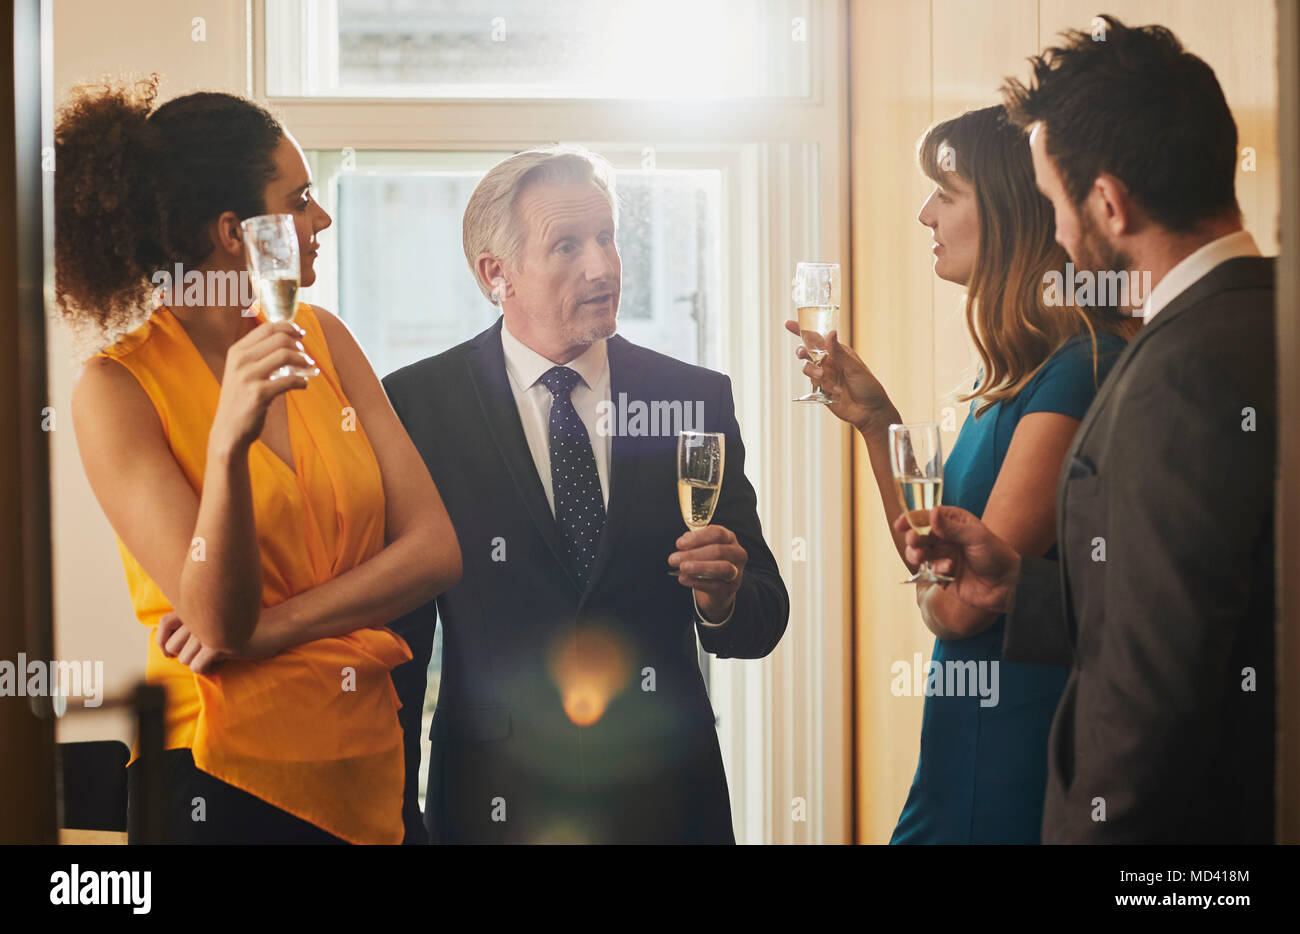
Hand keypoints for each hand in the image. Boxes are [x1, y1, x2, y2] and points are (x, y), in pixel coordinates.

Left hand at [157, 611, 282, 672]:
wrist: (275, 625)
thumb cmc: (243, 623)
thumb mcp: (217, 617)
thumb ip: (194, 621)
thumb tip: (167, 646)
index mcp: (197, 606)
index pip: (164, 624)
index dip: (163, 641)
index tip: (170, 652)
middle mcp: (200, 616)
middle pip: (173, 646)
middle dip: (185, 655)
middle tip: (203, 653)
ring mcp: (209, 630)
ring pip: (184, 659)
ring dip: (198, 662)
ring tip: (215, 656)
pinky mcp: (219, 645)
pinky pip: (197, 666)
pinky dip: (206, 669)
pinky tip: (220, 662)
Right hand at [208, 320, 317, 454]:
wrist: (228, 431)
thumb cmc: (240, 400)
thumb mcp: (241, 372)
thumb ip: (258, 356)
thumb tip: (289, 339)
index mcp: (237, 352)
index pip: (267, 328)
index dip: (289, 327)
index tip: (301, 334)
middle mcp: (240, 361)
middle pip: (280, 338)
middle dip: (299, 345)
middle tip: (306, 357)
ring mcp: (248, 377)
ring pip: (286, 355)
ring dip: (304, 361)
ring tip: (309, 368)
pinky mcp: (258, 394)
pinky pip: (290, 380)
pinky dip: (302, 381)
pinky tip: (304, 385)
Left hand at [668, 525, 746, 620]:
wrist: (717, 588)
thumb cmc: (708, 562)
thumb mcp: (701, 549)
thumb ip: (693, 544)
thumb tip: (683, 542)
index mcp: (729, 538)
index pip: (717, 533)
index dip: (697, 538)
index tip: (679, 544)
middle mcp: (737, 553)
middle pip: (718, 550)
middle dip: (693, 554)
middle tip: (673, 559)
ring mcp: (736, 572)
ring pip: (722, 568)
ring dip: (699, 567)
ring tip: (682, 568)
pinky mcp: (730, 589)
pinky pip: (715, 585)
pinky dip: (697, 582)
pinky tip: (684, 579)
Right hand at [783, 322, 894, 430]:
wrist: (869, 411)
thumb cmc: (867, 386)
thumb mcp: (854, 367)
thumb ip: (838, 352)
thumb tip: (830, 333)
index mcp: (838, 352)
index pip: (817, 338)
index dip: (802, 330)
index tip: (788, 324)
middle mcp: (829, 362)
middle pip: (807, 352)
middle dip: (803, 352)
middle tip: (803, 354)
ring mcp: (825, 376)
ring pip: (808, 369)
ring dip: (814, 372)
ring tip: (824, 378)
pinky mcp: (821, 390)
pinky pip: (812, 385)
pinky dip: (821, 387)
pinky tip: (834, 392)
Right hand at [893, 506, 1020, 613]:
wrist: (1007, 586)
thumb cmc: (996, 555)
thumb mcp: (976, 537)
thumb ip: (951, 527)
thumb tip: (931, 513)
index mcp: (956, 523)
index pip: (929, 517)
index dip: (912, 519)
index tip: (900, 524)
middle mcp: (948, 539)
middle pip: (921, 535)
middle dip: (913, 538)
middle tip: (913, 542)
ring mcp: (945, 557)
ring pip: (921, 552)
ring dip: (917, 553)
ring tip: (919, 557)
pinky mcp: (943, 576)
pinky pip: (930, 571)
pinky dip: (936, 569)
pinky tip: (948, 570)